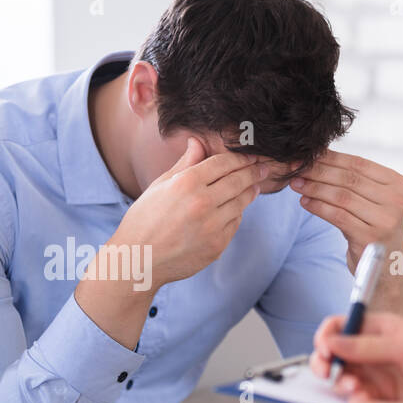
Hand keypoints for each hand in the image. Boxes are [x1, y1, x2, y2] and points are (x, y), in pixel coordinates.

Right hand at [108, 137, 271, 289]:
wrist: (139, 260)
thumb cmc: (144, 220)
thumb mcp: (160, 186)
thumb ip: (184, 164)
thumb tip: (198, 142)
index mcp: (186, 183)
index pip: (223, 163)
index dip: (240, 158)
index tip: (251, 156)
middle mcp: (202, 203)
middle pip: (238, 181)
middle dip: (254, 172)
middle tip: (264, 168)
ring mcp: (212, 227)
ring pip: (241, 203)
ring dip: (249, 193)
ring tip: (254, 187)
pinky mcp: (217, 246)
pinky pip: (234, 224)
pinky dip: (236, 215)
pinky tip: (233, 210)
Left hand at [289, 149, 402, 313]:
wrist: (386, 270)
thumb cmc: (373, 230)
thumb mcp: (371, 202)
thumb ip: (353, 181)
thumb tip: (318, 156)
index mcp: (399, 184)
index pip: (359, 164)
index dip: (330, 158)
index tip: (307, 155)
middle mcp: (397, 201)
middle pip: (349, 179)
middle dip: (318, 172)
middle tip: (296, 168)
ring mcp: (386, 220)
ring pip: (342, 196)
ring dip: (314, 188)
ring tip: (296, 184)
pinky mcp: (371, 237)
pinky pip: (338, 216)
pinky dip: (318, 207)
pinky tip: (304, 202)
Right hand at [312, 311, 402, 402]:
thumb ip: (364, 346)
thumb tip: (330, 342)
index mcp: (377, 329)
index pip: (340, 326)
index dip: (326, 335)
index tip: (323, 349)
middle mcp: (371, 350)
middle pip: (334, 353)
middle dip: (325, 363)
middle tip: (327, 374)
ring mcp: (375, 374)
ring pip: (342, 377)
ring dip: (341, 384)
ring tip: (355, 390)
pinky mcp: (379, 397)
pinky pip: (355, 398)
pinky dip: (354, 400)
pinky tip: (365, 402)